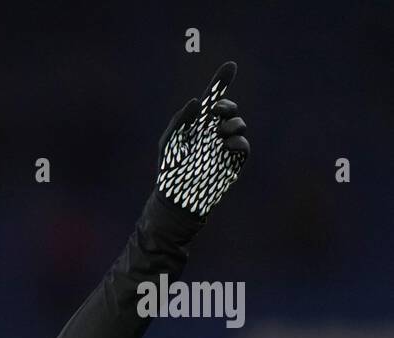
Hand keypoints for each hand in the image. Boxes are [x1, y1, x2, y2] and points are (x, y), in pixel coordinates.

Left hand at [156, 61, 249, 217]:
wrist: (177, 197)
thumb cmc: (169, 170)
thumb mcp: (169, 142)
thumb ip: (180, 120)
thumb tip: (197, 101)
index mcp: (198, 125)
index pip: (212, 101)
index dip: (221, 82)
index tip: (231, 65)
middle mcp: (214, 132)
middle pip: (229, 110)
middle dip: (226, 106)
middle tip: (216, 111)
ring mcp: (225, 146)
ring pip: (238, 124)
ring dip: (231, 123)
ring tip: (219, 133)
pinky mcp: (233, 161)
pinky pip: (243, 145)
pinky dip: (237, 141)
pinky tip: (226, 144)